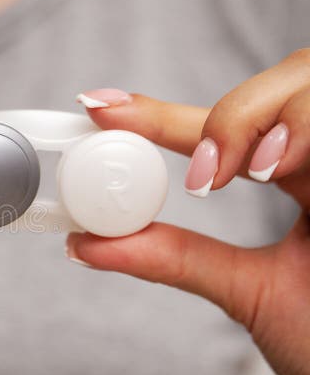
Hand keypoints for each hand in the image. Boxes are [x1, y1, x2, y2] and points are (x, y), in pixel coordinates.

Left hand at [71, 48, 309, 374]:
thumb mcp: (251, 295)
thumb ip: (175, 259)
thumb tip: (86, 243)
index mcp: (306, 179)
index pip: (231, 129)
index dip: (161, 113)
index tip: (100, 109)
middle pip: (290, 78)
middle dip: (236, 112)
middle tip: (205, 171)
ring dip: (281, 117)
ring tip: (250, 171)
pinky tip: (286, 166)